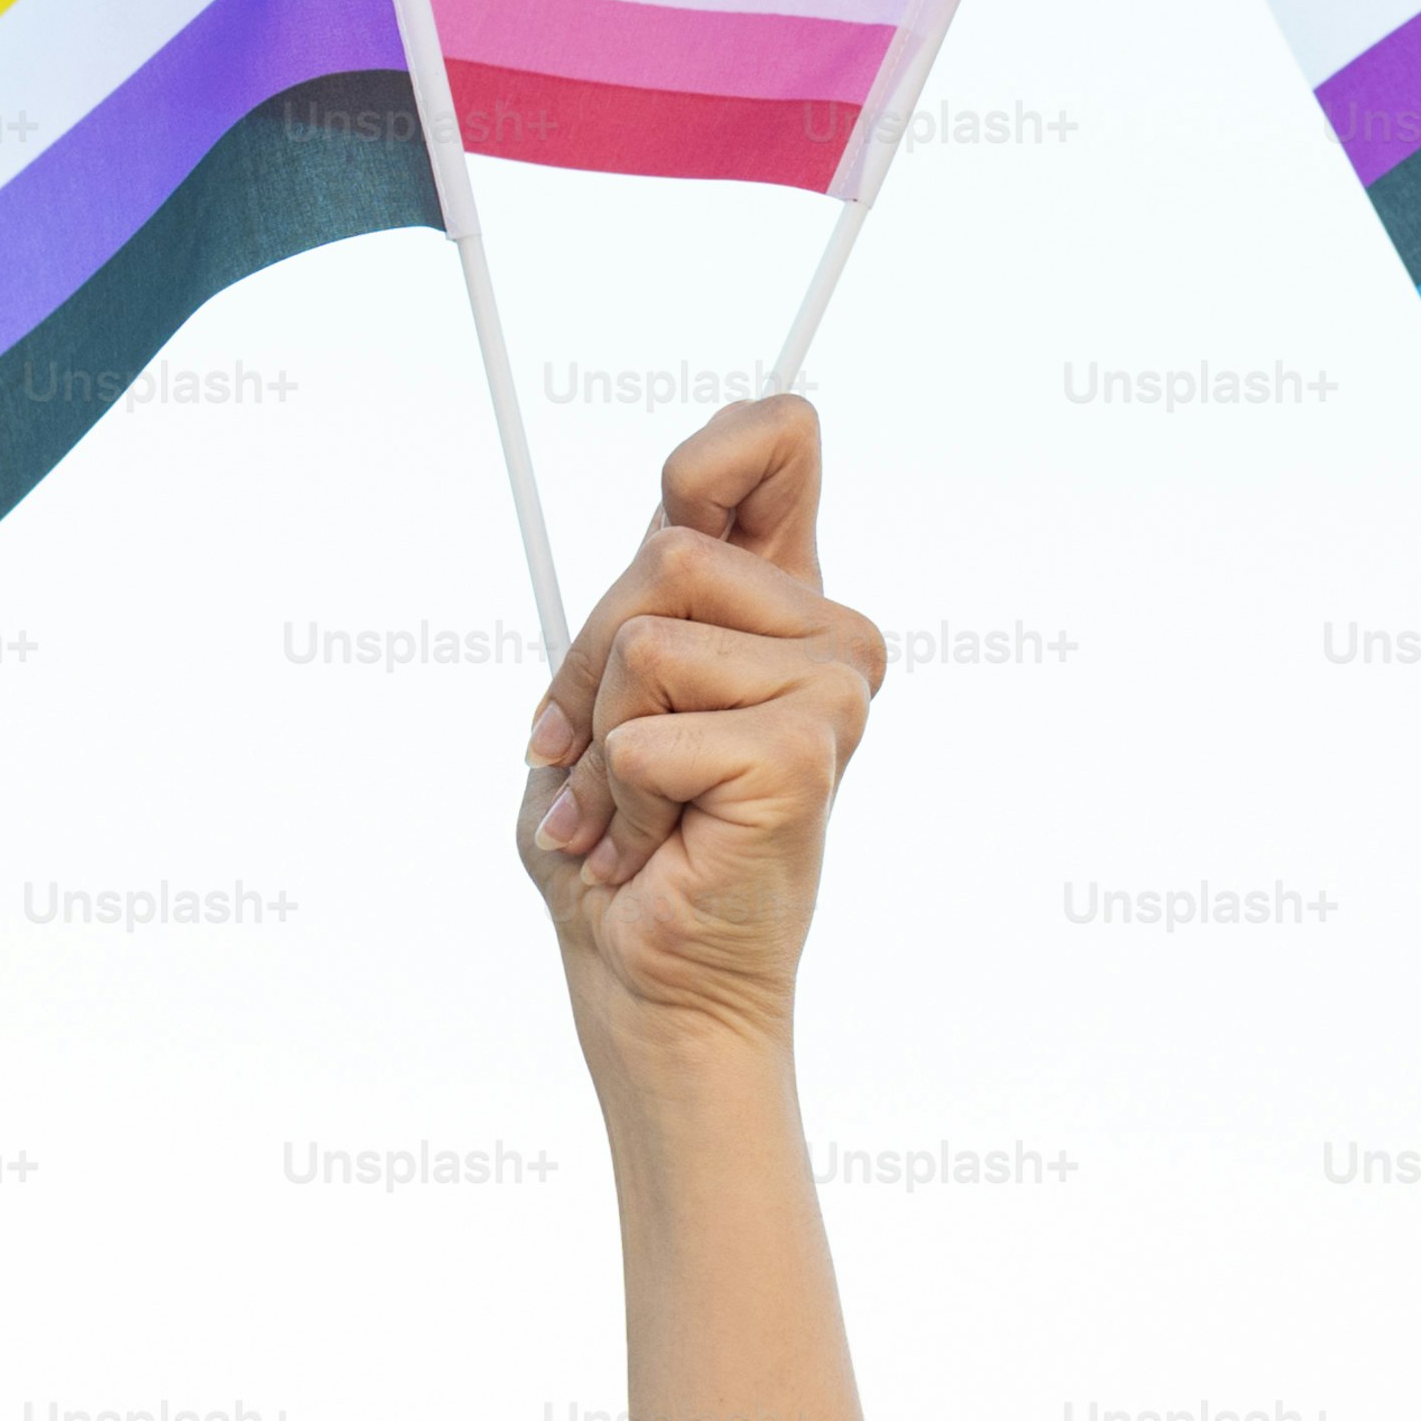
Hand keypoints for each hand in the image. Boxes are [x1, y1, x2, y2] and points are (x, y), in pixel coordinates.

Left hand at [512, 403, 883, 1059]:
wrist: (644, 976)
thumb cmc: (621, 844)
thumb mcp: (605, 688)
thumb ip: (643, 597)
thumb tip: (673, 528)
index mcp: (780, 598)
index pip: (776, 446)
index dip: (721, 444)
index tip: (682, 489)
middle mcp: (825, 634)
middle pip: (665, 551)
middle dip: (590, 666)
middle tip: (603, 758)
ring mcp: (830, 694)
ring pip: (649, 643)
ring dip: (604, 741)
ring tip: (640, 809)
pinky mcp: (804, 756)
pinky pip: (648, 732)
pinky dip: (621, 799)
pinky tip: (659, 845)